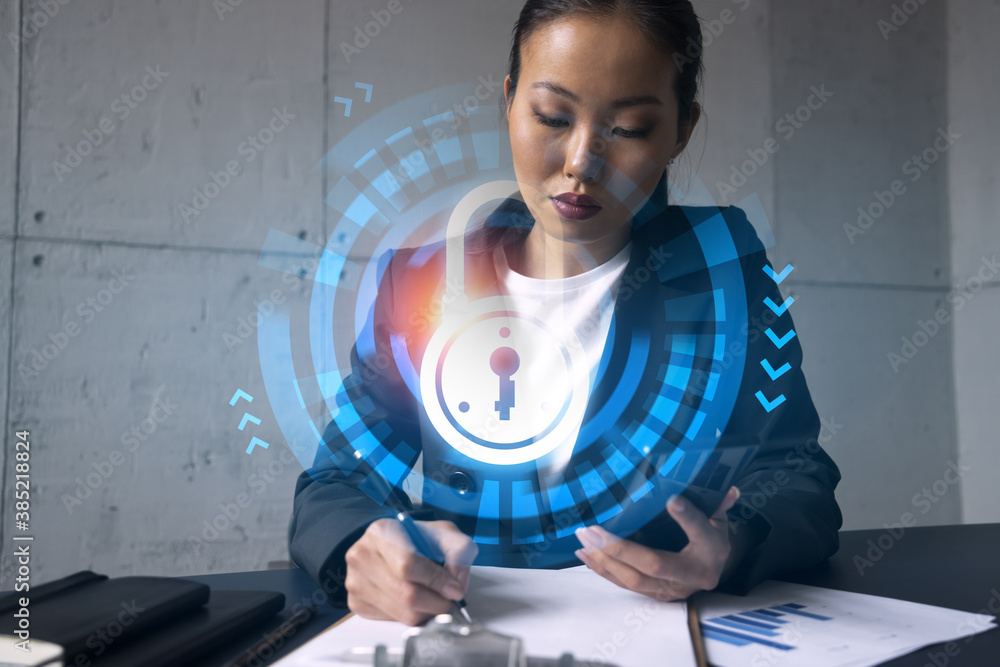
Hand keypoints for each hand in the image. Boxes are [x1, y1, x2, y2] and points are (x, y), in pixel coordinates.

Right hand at [345, 518, 477, 625]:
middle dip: (437, 603)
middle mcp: (362, 556)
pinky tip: (416, 602)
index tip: (455, 590)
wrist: (387, 545)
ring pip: (402, 613)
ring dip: (427, 612)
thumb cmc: (415, 539)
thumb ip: (458, 551)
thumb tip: (457, 583)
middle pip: (406, 594)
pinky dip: (411, 616)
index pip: (409, 566)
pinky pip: (392, 621)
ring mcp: (355, 581)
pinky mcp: (356, 603)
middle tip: (450, 601)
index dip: (437, 581)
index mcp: (381, 532)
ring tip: (435, 600)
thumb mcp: (442, 533)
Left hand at [574, 486, 740, 600]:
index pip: (701, 532)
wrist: (713, 571)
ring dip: (604, 559)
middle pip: (654, 564)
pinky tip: (584, 554)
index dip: (687, 517)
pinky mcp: (655, 595)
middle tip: (593, 529)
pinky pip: (624, 585)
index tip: (672, 500)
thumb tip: (729, 488)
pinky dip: (602, 570)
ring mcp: (671, 590)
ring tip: (583, 539)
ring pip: (634, 579)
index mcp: (713, 550)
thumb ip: (719, 504)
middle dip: (619, 548)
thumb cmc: (712, 538)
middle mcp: (692, 576)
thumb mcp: (719, 519)